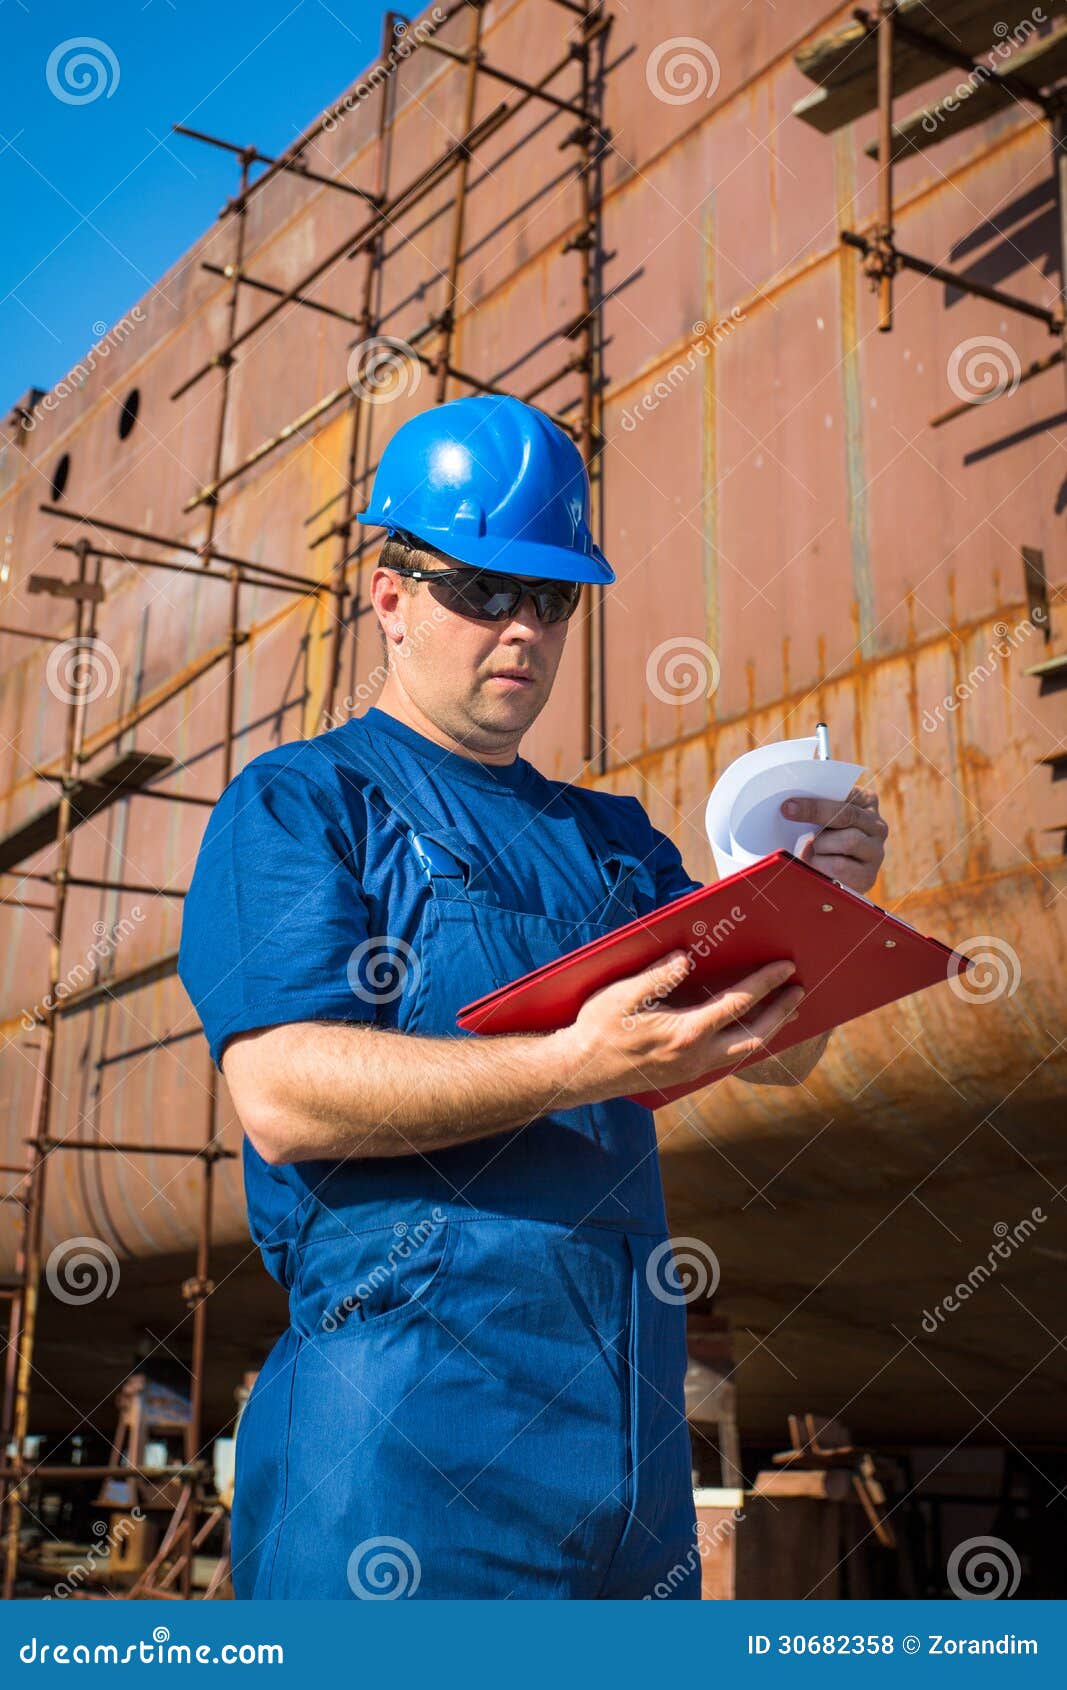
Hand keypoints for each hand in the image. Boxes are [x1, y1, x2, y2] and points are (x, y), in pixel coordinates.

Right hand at [558, 950, 805, 1101]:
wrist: (580, 1072)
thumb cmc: (597, 1030)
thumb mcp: (621, 996)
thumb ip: (657, 976)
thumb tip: (686, 957)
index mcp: (686, 1033)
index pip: (737, 1004)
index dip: (765, 983)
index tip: (785, 967)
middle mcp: (697, 1056)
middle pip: (755, 1036)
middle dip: (781, 1012)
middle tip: (799, 991)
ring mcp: (693, 1068)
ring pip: (744, 1051)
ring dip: (769, 1028)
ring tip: (785, 1010)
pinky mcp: (685, 1073)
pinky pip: (728, 1056)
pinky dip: (747, 1040)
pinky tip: (748, 1028)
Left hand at [780, 785, 887, 893]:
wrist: (828, 875)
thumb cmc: (820, 838)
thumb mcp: (822, 817)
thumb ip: (818, 805)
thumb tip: (794, 802)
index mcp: (867, 802)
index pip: (846, 793)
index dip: (818, 797)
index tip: (790, 801)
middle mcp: (877, 826)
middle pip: (847, 815)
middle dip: (815, 811)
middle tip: (787, 810)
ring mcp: (876, 852)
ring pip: (848, 841)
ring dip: (822, 845)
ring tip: (812, 849)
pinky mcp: (868, 876)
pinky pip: (841, 867)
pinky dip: (822, 866)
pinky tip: (816, 865)